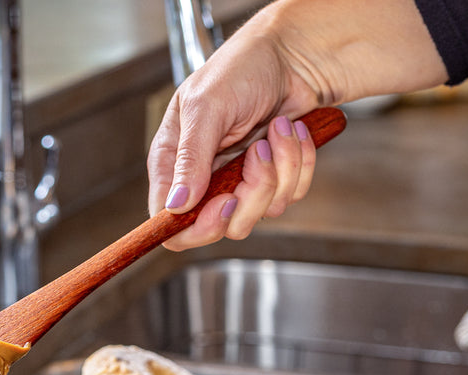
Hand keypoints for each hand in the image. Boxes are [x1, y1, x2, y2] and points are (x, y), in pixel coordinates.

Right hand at [146, 0, 448, 252]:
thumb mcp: (207, 107)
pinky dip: (299, 162)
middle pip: (218, 226)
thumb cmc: (242, 68)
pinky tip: (292, 132)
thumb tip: (175, 205)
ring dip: (280, 169)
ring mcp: (238, 182)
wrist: (294, 55)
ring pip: (258, 213)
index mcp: (174, 163)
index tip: (224, 202)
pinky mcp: (271, 180)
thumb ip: (190, 159)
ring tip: (277, 129)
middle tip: (258, 154)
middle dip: (249, 194)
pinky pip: (288, 196)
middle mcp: (203, 178)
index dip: (195, 225)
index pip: (168, 221)